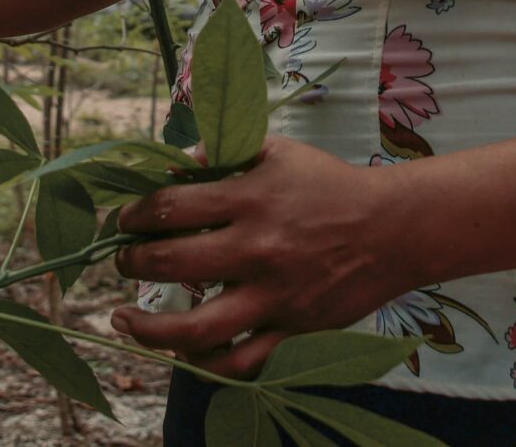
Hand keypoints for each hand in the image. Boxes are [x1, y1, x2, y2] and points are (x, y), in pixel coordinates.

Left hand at [108, 135, 408, 379]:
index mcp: (250, 198)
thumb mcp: (277, 152)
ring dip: (148, 329)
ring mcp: (274, 296)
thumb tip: (172, 165)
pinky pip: (239, 362)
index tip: (124, 221)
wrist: (393, 229)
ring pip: (195, 329)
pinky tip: (182, 352)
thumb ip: (224, 155)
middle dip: (131, 263)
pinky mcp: (292, 332)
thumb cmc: (329, 185)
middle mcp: (257, 249)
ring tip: (125, 320)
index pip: (168, 208)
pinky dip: (204, 363)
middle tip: (123, 261)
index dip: (133, 215)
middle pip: (170, 263)